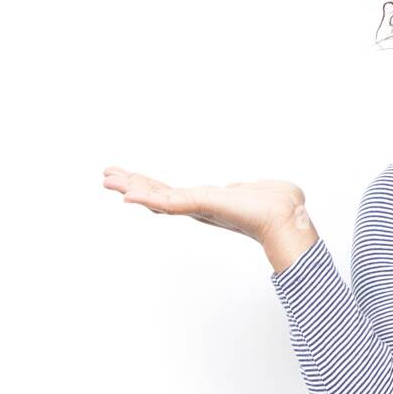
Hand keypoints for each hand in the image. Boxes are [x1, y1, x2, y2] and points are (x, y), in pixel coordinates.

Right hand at [102, 166, 317, 271]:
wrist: (287, 216)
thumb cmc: (280, 204)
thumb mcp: (255, 190)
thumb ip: (244, 188)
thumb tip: (244, 186)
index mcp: (209, 203)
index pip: (173, 194)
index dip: (150, 186)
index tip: (129, 178)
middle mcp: (200, 208)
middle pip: (158, 195)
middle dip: (132, 185)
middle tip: (105, 176)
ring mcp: (200, 208)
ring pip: (158, 198)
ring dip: (132, 188)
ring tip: (108, 180)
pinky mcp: (203, 206)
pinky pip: (171, 202)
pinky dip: (148, 199)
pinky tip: (129, 196)